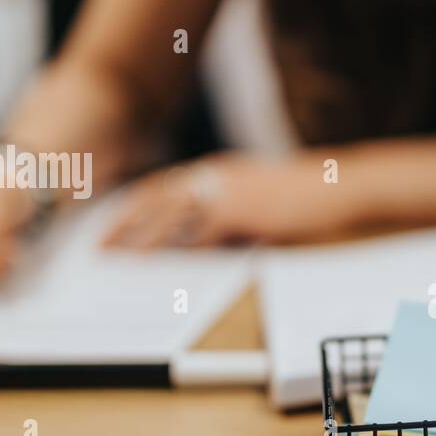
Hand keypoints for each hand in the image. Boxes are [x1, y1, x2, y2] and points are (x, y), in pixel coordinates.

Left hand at [102, 153, 356, 247]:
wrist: (334, 185)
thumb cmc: (303, 196)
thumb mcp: (257, 198)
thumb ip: (227, 213)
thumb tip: (202, 240)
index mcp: (215, 170)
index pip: (162, 186)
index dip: (134, 207)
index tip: (113, 225)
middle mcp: (213, 175)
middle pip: (154, 198)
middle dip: (124, 222)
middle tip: (101, 246)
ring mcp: (224, 190)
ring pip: (169, 214)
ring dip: (141, 237)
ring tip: (119, 258)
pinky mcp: (239, 210)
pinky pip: (200, 233)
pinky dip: (180, 249)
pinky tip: (165, 265)